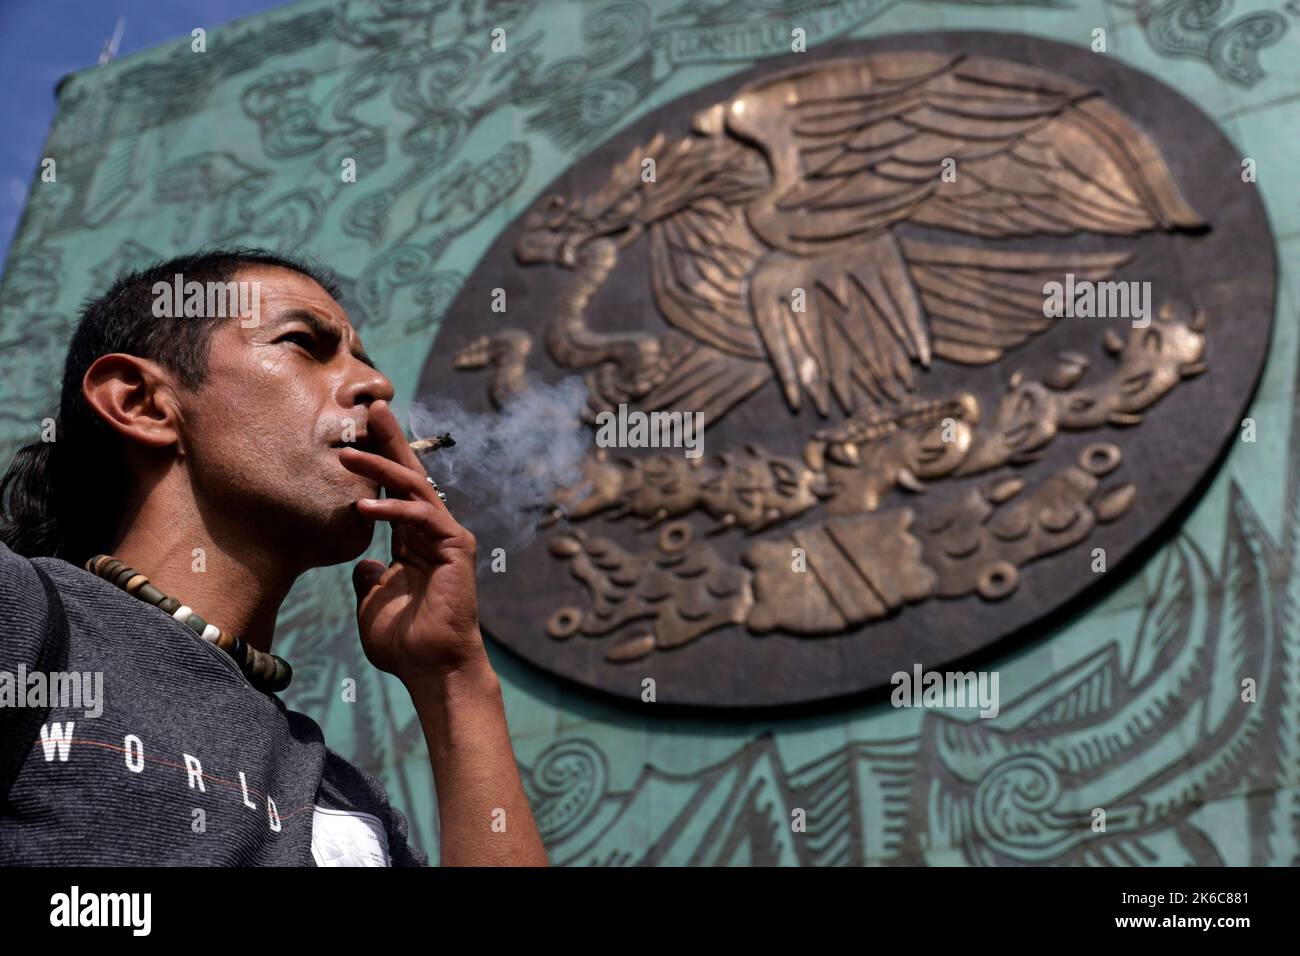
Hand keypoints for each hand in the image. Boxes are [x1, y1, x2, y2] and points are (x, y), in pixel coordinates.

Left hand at [339, 399, 486, 682]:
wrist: (432, 668)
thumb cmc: (404, 642)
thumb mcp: (373, 602)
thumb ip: (368, 578)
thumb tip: (361, 564)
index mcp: (413, 540)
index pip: (396, 490)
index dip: (380, 459)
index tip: (359, 430)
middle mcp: (432, 532)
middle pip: (410, 475)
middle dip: (390, 441)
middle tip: (371, 407)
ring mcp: (445, 537)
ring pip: (415, 488)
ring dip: (381, 466)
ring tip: (348, 452)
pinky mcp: (455, 548)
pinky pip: (421, 517)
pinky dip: (393, 508)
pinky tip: (363, 505)